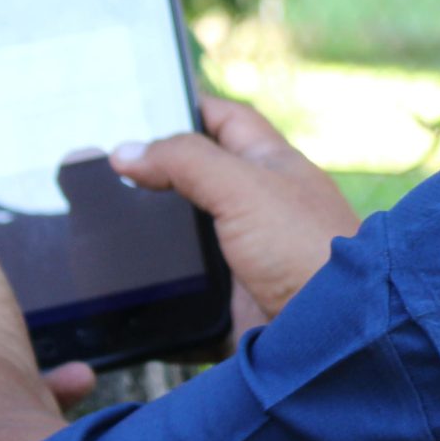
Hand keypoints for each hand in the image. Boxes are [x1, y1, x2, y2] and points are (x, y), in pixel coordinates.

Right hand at [111, 96, 360, 326]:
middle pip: (198, 181)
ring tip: (103, 232)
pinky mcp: (236, 303)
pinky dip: (164, 297)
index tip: (141, 108)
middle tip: (105, 177)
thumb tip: (126, 152)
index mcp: (270, 165)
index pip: (225, 120)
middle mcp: (259, 208)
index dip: (187, 108)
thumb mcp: (244, 186)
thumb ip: (186, 161)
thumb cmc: (307, 247)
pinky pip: (190, 298)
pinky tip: (130, 293)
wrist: (336, 333)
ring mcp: (247, 257)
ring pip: (188, 242)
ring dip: (154, 242)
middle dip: (156, 179)